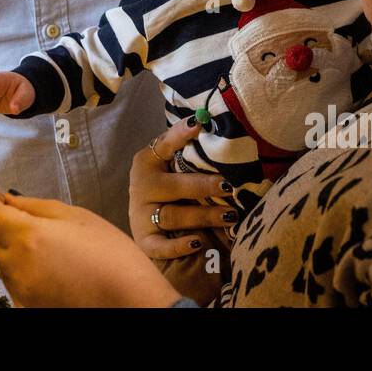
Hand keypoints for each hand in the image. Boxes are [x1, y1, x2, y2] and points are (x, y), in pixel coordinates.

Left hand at [0, 193, 181, 306]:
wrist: (131, 303)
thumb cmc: (111, 255)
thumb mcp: (78, 218)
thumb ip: (37, 206)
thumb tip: (10, 200)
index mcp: (27, 237)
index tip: (1, 200)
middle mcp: (16, 266)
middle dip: (5, 227)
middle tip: (33, 223)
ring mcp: (20, 292)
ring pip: (3, 264)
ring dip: (14, 251)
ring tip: (48, 249)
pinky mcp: (27, 308)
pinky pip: (15, 284)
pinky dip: (23, 273)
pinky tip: (50, 271)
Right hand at [129, 116, 237, 260]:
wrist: (144, 217)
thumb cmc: (166, 184)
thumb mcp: (170, 164)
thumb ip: (187, 151)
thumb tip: (212, 125)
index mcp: (148, 161)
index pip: (164, 145)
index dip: (180, 135)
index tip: (198, 124)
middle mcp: (142, 186)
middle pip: (174, 186)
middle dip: (203, 187)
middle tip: (229, 187)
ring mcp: (141, 214)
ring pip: (173, 216)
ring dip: (203, 216)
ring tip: (230, 216)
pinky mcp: (144, 240)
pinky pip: (160, 246)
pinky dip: (178, 246)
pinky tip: (197, 242)